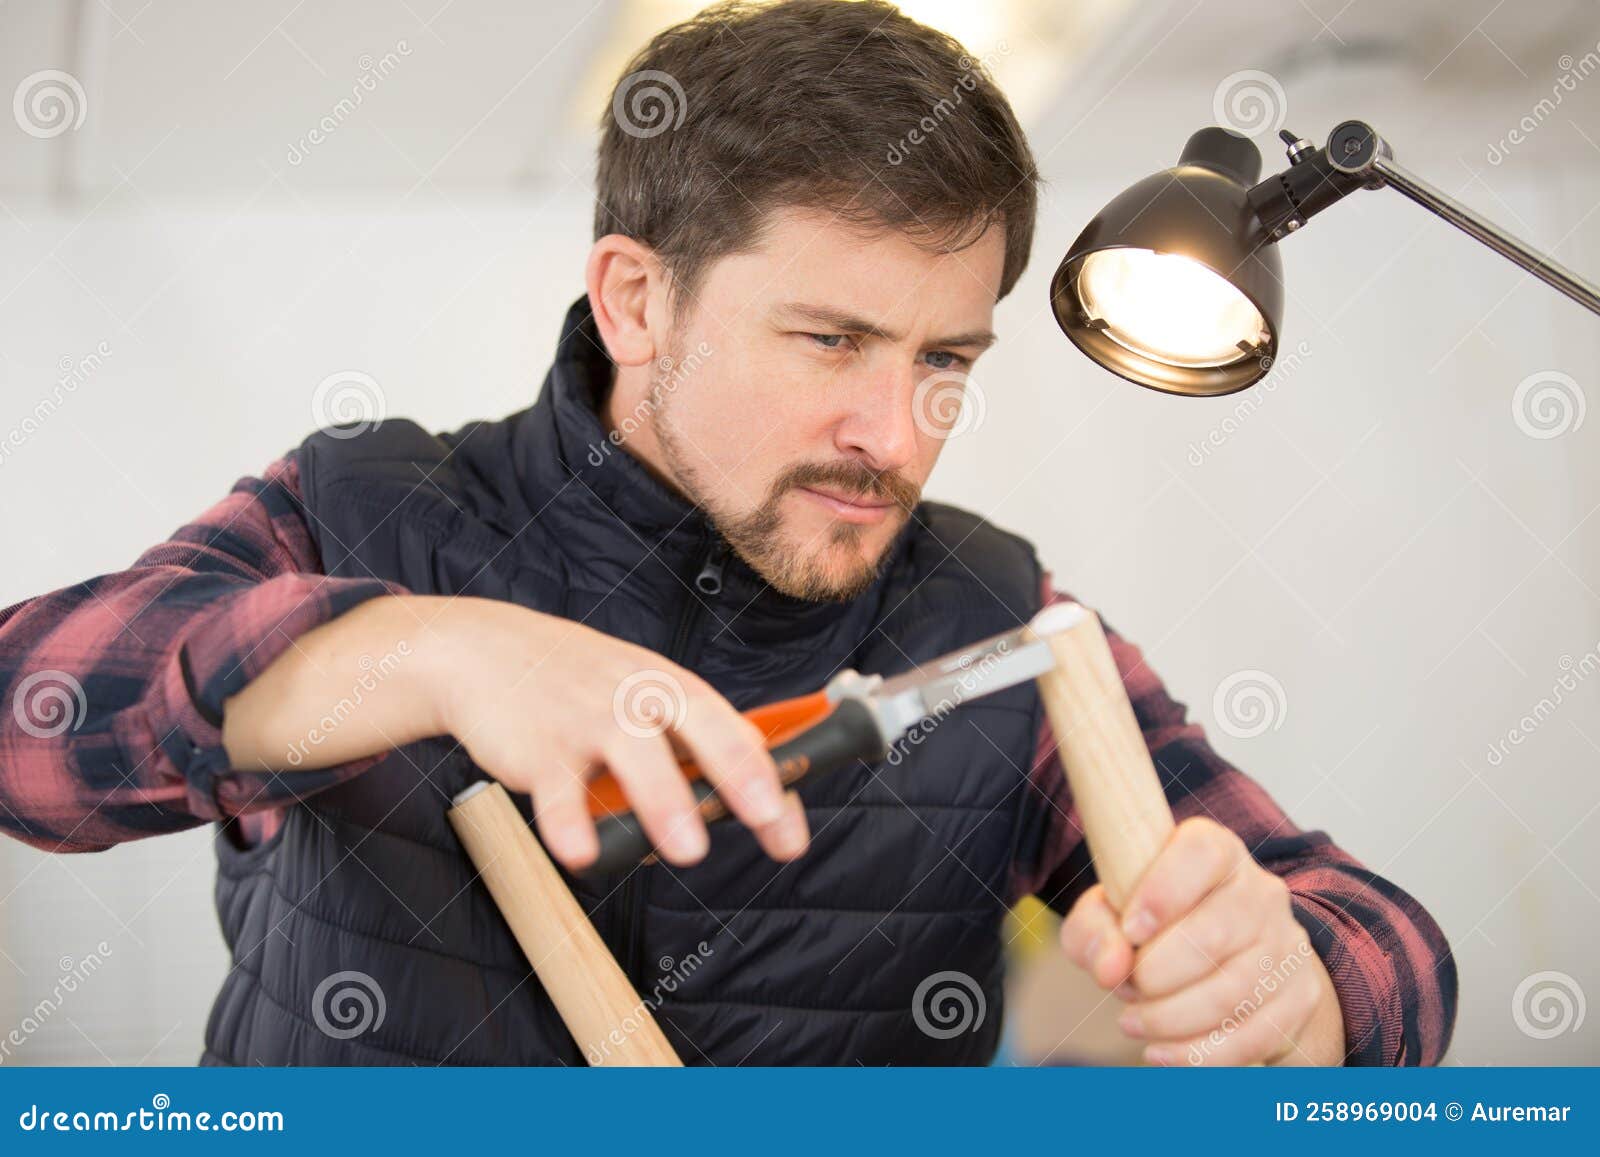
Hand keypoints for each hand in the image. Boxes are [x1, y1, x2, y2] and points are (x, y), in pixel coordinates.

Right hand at [433, 597, 807, 871]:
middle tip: (765, 816)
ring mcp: (588, 718)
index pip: (735, 732)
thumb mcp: (643, 694)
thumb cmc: (578, 683)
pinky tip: (583, 853)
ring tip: (688, 851)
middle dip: (735, 772)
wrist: (484, 651)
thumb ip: (694, 744)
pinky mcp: (539, 746)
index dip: (770, 779)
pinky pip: (557, 788)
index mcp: (671, 688)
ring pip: (633, 755)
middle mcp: (638, 697)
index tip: (791, 833)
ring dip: (662, 802)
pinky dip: (569, 822)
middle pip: (698, 727)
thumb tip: (759, 800)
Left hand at [1059, 817, 1345, 1065]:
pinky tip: (1161, 1053)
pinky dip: (1199, 1054)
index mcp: (1215, 852)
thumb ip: (1094, 929)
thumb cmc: (1153, 928)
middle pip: (1214, 934)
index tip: (1130, 930)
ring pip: (1231, 993)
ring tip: (1133, 1022)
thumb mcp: (1109, 915)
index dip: (1162, 893)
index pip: (1201, 854)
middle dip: (1155, 974)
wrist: (1223, 959)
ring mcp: (1286, 945)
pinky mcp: (1298, 996)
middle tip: (1124, 988)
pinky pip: (1252, 1036)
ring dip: (1169, 1019)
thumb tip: (1110, 967)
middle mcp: (1260, 892)